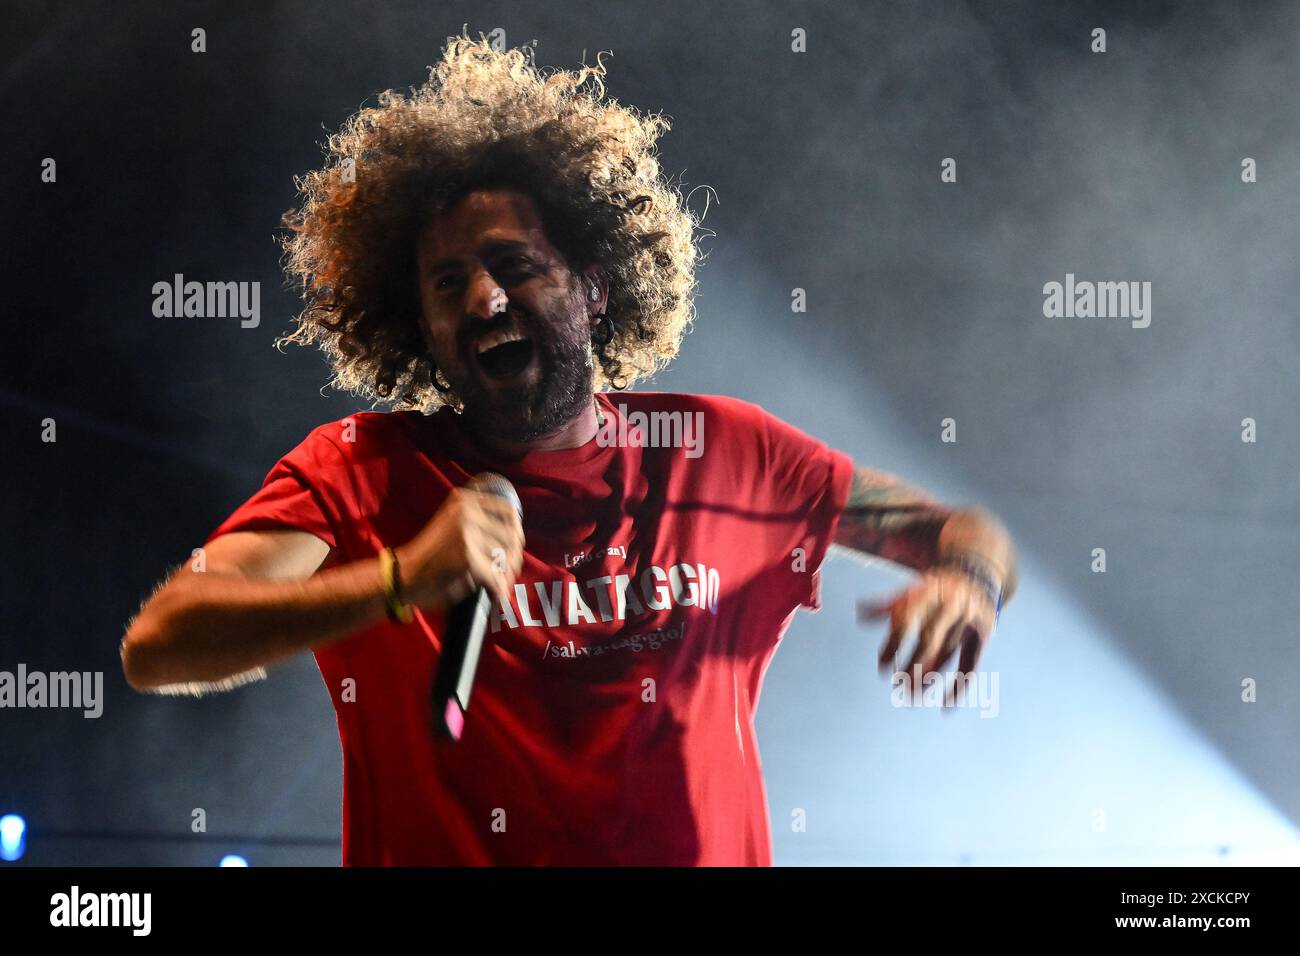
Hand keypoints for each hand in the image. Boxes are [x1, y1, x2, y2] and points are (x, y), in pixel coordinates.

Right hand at [395, 487, 524, 610]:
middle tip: (509, 572)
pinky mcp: (468, 558)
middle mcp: (467, 512)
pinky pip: (495, 577)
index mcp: (464, 501)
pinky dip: (497, 589)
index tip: (515, 544)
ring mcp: (468, 535)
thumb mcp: (450, 525)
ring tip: (501, 583)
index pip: (508, 511)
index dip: (516, 529)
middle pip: (511, 536)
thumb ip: (476, 522)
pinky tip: (495, 594)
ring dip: (506, 574)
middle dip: (513, 557)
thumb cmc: (428, 556)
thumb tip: (514, 535)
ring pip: (505, 558)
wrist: (402, 575)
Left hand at [858, 566, 997, 706]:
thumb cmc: (936, 589)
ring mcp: (969, 618)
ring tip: (913, 697)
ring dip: (930, 677)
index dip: (893, 643)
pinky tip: (947, 705)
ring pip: (948, 652)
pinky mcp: (984, 633)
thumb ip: (888, 604)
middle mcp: (950, 604)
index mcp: (928, 591)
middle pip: (929, 638)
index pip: (908, 620)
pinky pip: (971, 662)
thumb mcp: (913, 589)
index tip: (882, 666)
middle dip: (913, 664)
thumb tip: (861, 612)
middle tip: (897, 687)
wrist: (977, 575)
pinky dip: (960, 685)